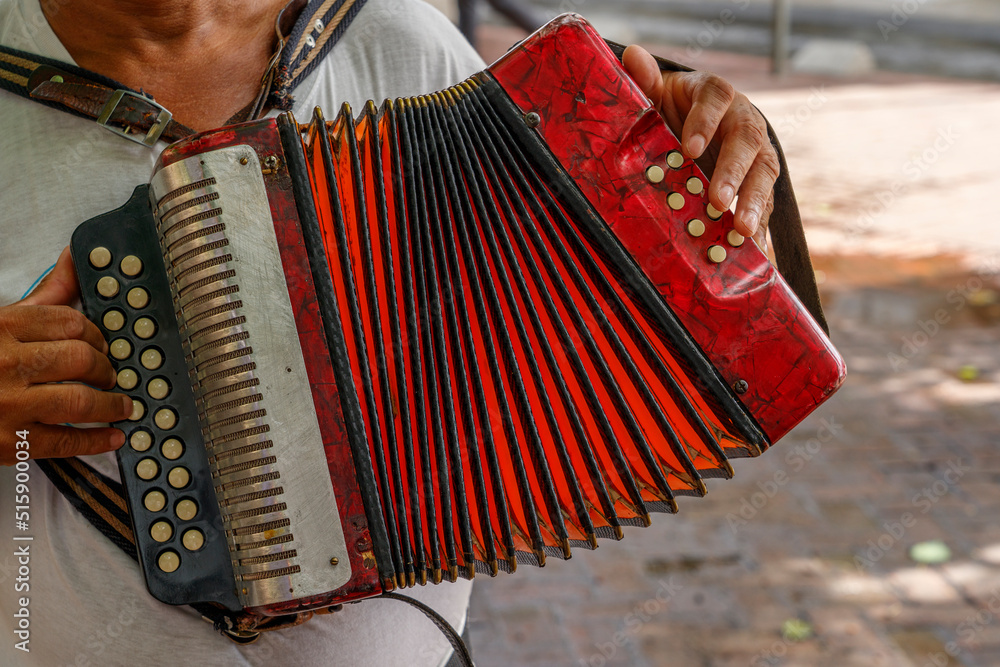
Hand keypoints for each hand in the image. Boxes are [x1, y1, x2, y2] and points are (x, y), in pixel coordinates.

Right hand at [0, 247, 132, 464]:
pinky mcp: (9, 441)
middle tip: (111, 375)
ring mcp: (8, 404)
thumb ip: (45, 296)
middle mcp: (5, 363)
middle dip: (106, 368)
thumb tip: (76, 257)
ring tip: (121, 406)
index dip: (96, 334)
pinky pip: (65, 441)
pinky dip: (96, 441)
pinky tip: (112, 436)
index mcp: (2, 328)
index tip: (103, 344)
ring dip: (112, 405)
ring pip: (80, 401)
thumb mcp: (1, 322)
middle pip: (81, 359)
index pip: (71, 322)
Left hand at [623, 45, 779, 249]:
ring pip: (764, 173)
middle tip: (717, 201)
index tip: (689, 148)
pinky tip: (754, 249)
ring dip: (755, 202)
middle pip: (748, 141)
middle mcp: (743, 120)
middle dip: (734, 172)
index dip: (705, 121)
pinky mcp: (759, 181)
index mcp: (717, 94)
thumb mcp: (657, 94)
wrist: (692, 124)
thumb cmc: (672, 109)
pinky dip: (761, 226)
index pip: (716, 98)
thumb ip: (646, 79)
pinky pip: (765, 203)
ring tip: (742, 230)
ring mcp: (757, 152)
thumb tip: (632, 55)